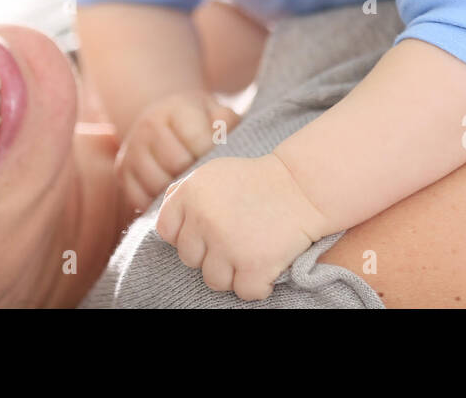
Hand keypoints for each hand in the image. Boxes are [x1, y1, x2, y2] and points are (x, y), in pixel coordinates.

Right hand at [115, 90, 239, 211]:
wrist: (163, 123)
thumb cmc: (199, 124)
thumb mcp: (216, 115)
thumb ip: (227, 123)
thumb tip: (225, 132)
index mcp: (176, 107)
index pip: (197, 140)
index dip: (211, 154)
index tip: (216, 157)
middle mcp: (148, 124)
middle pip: (177, 164)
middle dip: (194, 173)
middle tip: (203, 176)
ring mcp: (131, 149)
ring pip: (157, 184)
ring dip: (176, 191)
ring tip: (189, 186)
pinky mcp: (122, 172)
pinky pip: (140, 200)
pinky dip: (158, 203)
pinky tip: (171, 194)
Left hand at [155, 154, 331, 300]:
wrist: (302, 185)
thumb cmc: (256, 181)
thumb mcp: (213, 174)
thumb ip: (183, 195)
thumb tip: (163, 226)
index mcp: (190, 194)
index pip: (167, 232)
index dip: (187, 235)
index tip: (208, 231)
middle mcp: (204, 219)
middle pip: (190, 259)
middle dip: (212, 253)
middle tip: (237, 236)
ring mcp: (227, 244)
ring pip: (214, 280)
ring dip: (233, 271)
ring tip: (252, 249)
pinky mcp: (253, 266)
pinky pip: (244, 292)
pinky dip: (258, 284)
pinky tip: (267, 264)